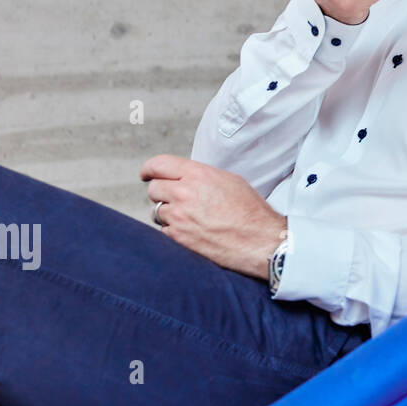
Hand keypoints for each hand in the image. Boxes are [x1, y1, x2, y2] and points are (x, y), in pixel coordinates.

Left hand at [140, 155, 287, 279]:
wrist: (259, 241)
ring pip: (156, 212)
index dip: (149, 169)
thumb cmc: (251, 212)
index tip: (147, 174)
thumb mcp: (230, 181)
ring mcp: (179, 217)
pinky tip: (192, 232)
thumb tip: (185, 177)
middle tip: (174, 199)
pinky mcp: (178, 238)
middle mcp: (185, 193)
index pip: (159, 165)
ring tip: (189, 218)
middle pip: (154, 189)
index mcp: (199, 175)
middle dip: (162, 193)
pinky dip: (173, 231)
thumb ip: (203, 176)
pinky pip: (164, 231)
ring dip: (168, 214)